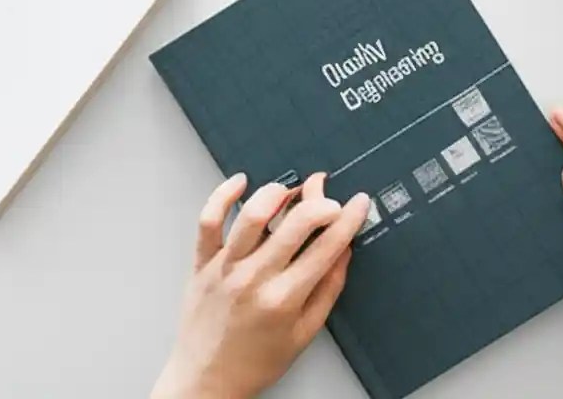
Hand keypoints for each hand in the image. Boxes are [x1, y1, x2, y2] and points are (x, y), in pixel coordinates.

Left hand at [152, 173, 370, 398]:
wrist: (206, 381)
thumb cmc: (256, 362)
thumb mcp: (304, 333)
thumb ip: (328, 289)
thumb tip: (344, 250)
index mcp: (284, 299)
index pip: (326, 247)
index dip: (349, 219)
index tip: (360, 203)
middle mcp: (254, 279)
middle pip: (296, 223)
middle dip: (322, 202)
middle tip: (330, 198)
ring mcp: (225, 268)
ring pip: (253, 214)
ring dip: (278, 193)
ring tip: (291, 192)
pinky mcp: (202, 264)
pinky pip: (209, 221)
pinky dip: (223, 195)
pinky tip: (241, 182)